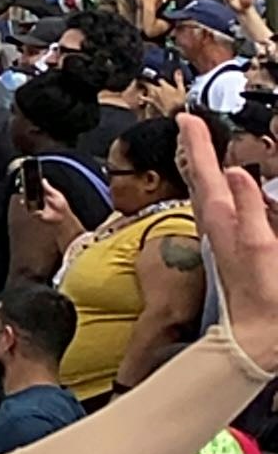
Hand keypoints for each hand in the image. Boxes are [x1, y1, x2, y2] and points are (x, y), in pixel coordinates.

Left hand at [178, 112, 277, 365]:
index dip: (198, 144)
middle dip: (197, 150)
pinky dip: (220, 193)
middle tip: (188, 124)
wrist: (258, 336)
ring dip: (205, 168)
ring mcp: (222, 238)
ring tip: (201, 148)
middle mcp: (216, 226)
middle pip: (202, 179)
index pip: (206, 173)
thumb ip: (248, 209)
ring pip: (210, 194)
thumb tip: (232, 171)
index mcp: (223, 221)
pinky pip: (222, 211)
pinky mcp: (232, 250)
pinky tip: (227, 192)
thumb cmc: (266, 295)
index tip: (186, 117)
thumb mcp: (261, 247)